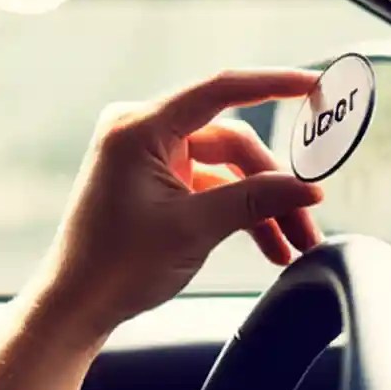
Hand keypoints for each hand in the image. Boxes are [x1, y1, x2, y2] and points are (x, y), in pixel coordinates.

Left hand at [32, 69, 325, 343]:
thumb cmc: (117, 266)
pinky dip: (239, 212)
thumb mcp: (195, 229)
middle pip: (230, 142)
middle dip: (273, 184)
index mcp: (140, 128)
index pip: (220, 90)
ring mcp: (148, 157)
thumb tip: (308, 188)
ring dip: (262, 205)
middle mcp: (142, 132)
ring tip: (294, 243)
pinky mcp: (154, 182)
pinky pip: (210, 186)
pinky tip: (269, 244)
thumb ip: (255, 201)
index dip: (273, 83)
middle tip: (308, 221)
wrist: (76, 306)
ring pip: (226, 169)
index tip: (314, 83)